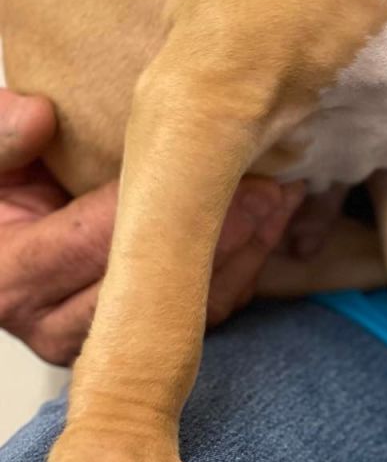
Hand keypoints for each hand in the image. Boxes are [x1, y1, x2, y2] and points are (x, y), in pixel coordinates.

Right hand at [0, 89, 303, 364]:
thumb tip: (38, 116)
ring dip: (244, 255)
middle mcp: (53, 325)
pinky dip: (242, 273)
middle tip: (272, 188)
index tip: (213, 162)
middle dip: (220, 236)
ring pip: (187, 312)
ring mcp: (98, 346)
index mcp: (13, 278)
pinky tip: (271, 226)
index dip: (159, 204)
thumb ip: (4, 139)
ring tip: (284, 202)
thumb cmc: (4, 195)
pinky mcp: (138, 345)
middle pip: (154, 288)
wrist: (6, 239)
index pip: (96, 242)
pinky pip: (202, 318)